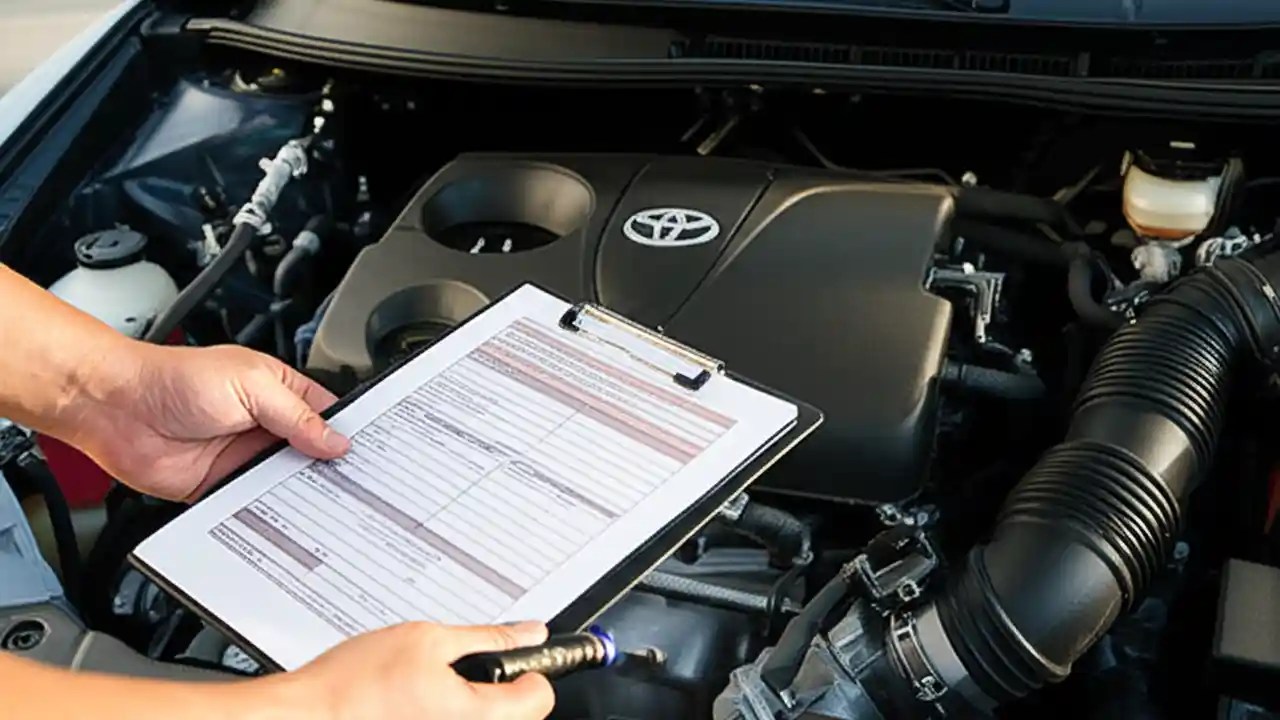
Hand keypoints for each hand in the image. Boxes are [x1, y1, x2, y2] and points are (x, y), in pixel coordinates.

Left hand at [68, 343, 349, 501]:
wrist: (118, 409)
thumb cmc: (174, 379)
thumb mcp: (251, 385)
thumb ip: (297, 416)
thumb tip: (335, 440)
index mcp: (280, 392)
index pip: (328, 416)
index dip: (348, 434)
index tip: (367, 454)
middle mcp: (266, 425)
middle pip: (312, 454)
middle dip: (330, 468)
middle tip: (353, 484)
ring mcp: (246, 457)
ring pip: (288, 482)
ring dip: (301, 490)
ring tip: (326, 503)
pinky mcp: (225, 486)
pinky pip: (256, 504)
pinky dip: (269, 511)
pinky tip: (284, 513)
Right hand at [292, 621, 554, 719]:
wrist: (308, 716)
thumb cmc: (357, 682)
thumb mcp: (429, 639)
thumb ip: (488, 637)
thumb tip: (529, 632)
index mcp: (477, 714)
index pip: (541, 698)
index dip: (532, 669)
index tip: (517, 658)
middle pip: (518, 716)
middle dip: (501, 686)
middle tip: (465, 666)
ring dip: (473, 702)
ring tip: (431, 684)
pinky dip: (448, 713)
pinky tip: (417, 702)